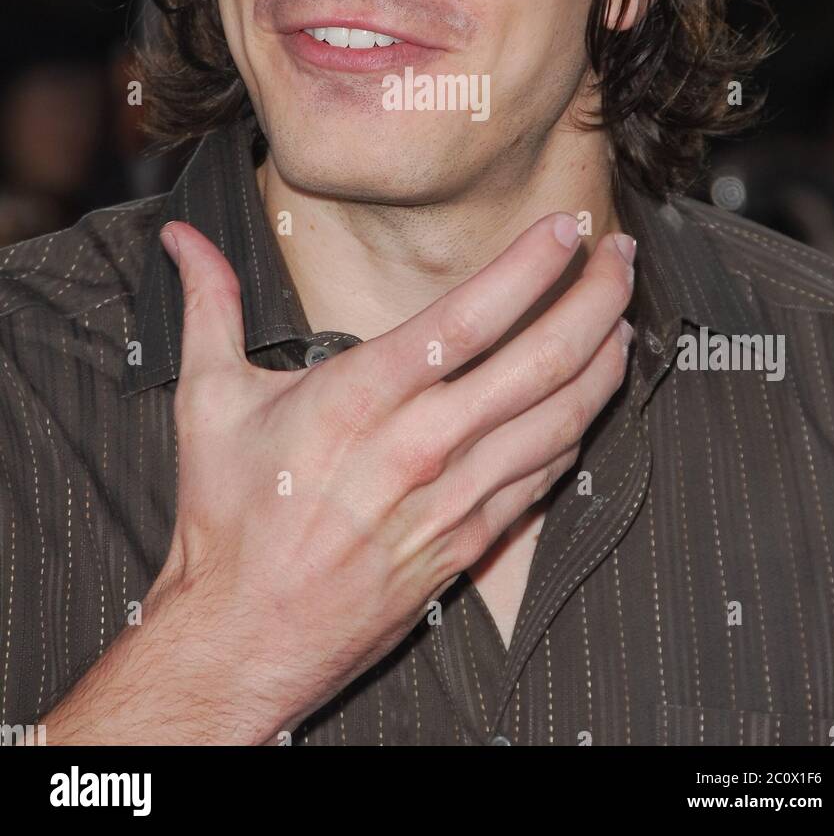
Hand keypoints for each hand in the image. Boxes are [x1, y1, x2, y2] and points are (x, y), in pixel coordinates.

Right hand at [154, 213, 634, 738]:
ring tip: (624, 316)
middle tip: (624, 256)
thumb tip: (182, 238)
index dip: (531, 266)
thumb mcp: (208, 399)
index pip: (470, 315)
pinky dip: (578, 430)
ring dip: (605, 362)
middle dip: (597, 298)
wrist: (243, 635)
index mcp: (363, 396)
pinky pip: (544, 477)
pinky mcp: (469, 542)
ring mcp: (454, 499)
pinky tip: (592, 398)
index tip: (568, 226)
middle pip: (541, 360)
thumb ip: (208, 305)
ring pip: (560, 420)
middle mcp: (421, 445)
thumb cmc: (228, 515)